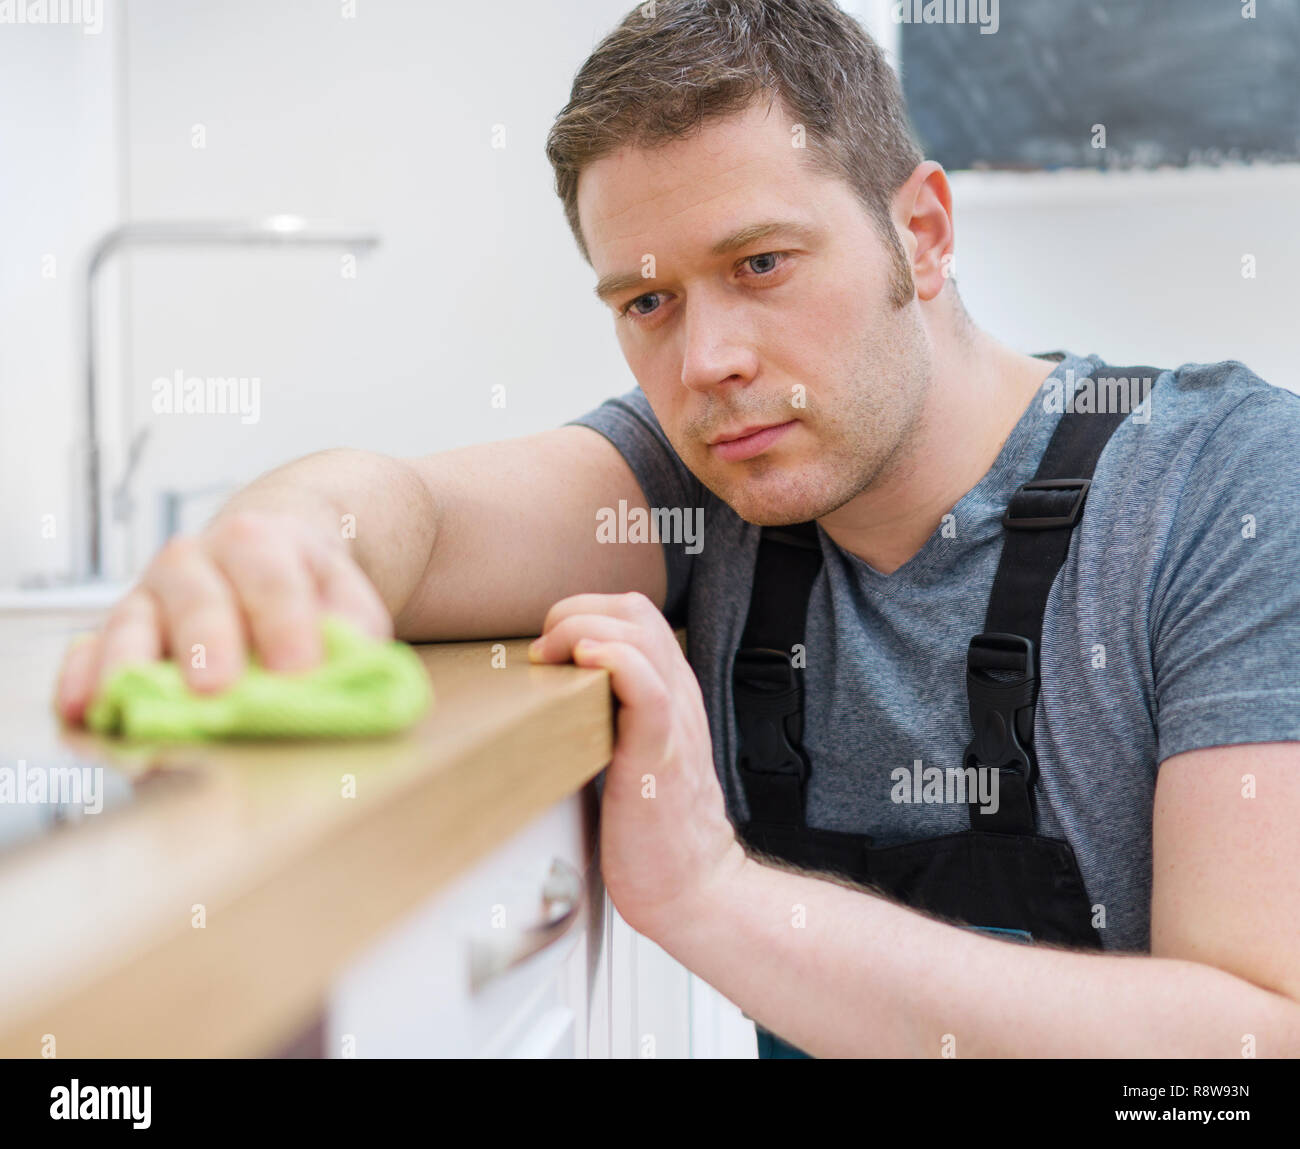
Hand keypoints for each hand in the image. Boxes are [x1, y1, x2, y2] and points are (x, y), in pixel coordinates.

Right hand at [54, 510, 391, 724]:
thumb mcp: (342, 589)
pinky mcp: (120, 631)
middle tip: (218, 687)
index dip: (286, 622)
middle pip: (198, 597)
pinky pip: (91, 649)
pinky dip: (81, 677)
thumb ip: (354, 620)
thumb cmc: (305, 584)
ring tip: (132, 701)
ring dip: (131, 663)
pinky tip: (81, 708)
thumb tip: (357, 657)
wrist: (260, 550)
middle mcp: (195, 560)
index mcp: (258, 542)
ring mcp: (151, 594)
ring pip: (133, 620)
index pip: (272, 578)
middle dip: (207, 641)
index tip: (300, 670)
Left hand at [528, 591, 745, 938]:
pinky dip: (616, 664)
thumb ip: (605, 721)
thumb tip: (546, 703)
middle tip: (542, 656)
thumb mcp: (628, 757)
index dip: (582, 612)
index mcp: (667, 692)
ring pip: (639, 633)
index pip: (631, 614)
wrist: (692, 888)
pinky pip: (648, 689)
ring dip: (582, 631)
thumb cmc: (653, 833)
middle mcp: (675, 696)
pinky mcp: (660, 757)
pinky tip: (587, 667)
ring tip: (553, 664)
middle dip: (574, 613)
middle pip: (634, 609)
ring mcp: (672, 722)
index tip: (546, 651)